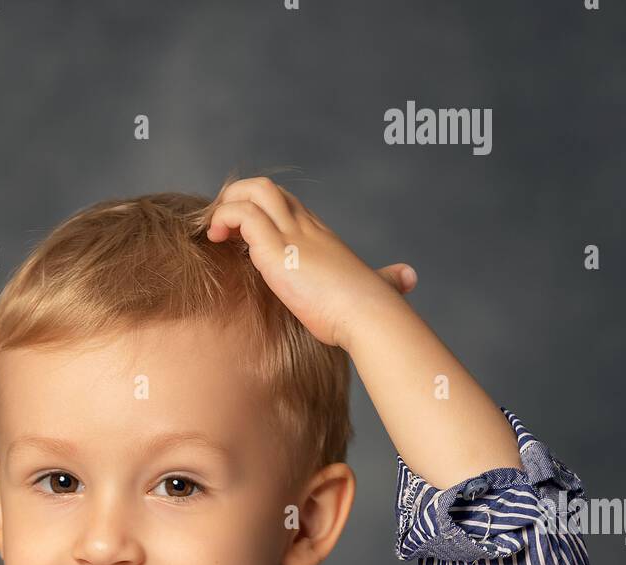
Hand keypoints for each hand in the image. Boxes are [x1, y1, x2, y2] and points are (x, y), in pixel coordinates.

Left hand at [205, 175, 414, 351]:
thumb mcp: (376, 287)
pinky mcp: (277, 250)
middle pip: (266, 189)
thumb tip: (410, 278)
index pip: (284, 204)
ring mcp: (292, 235)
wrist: (370, 316)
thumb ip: (388, 280)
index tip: (240, 237)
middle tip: (221, 232)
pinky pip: (242, 215)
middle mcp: (306, 227)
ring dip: (226, 205)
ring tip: (214, 234)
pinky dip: (223, 218)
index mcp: (320, 235)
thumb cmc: (371, 309)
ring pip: (253, 190)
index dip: (257, 212)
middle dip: (236, 201)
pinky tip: (216, 240)